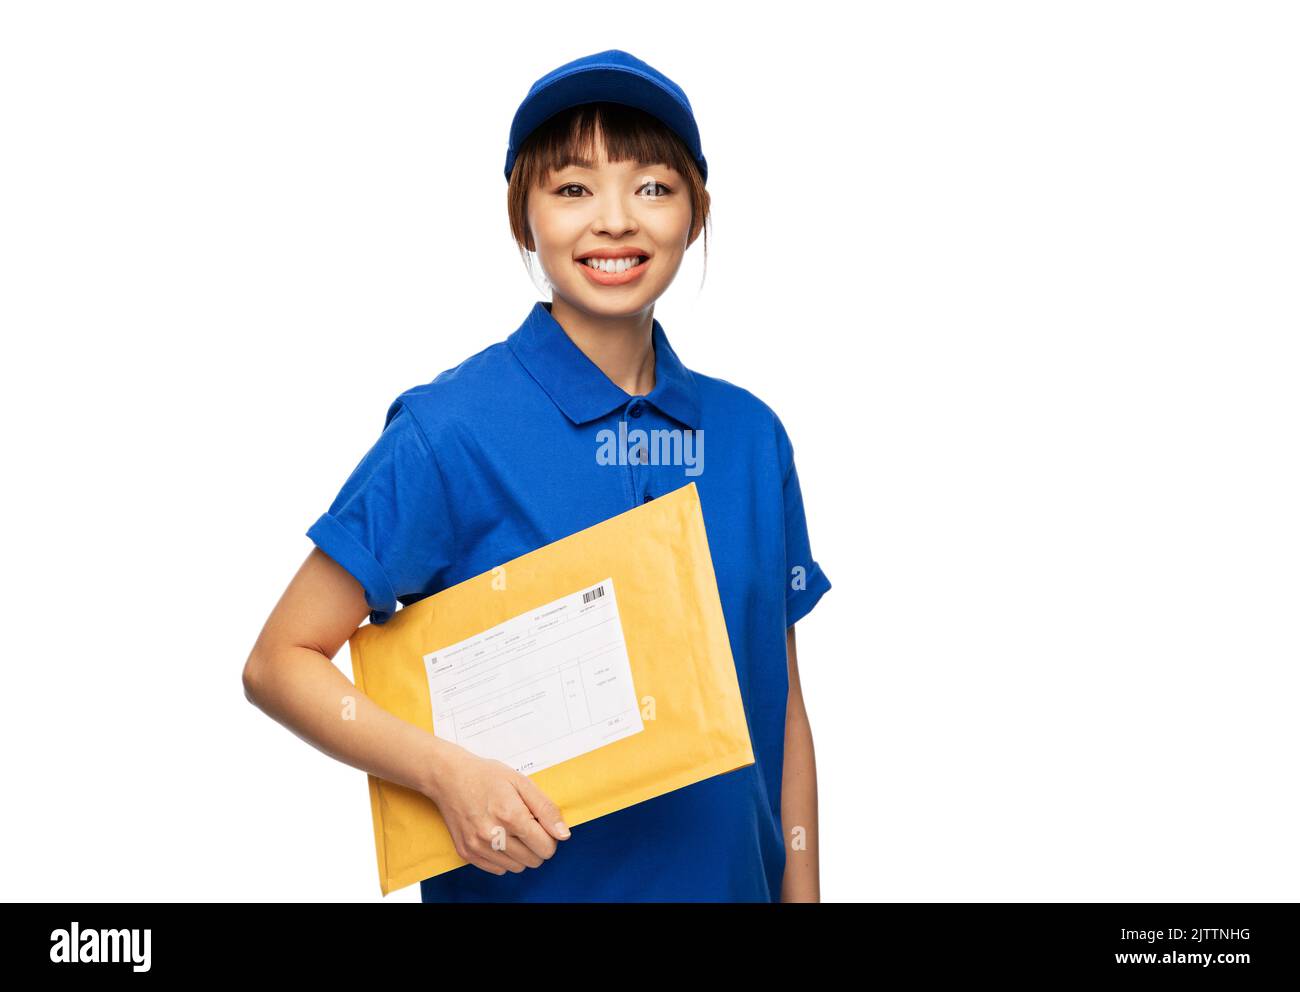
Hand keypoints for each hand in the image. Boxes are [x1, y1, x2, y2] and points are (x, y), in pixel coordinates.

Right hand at [423, 742, 570, 874]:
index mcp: (511, 816)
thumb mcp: (522, 782)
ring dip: (521, 853)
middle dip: (537, 845)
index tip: (542, 825)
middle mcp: (493, 835)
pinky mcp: (467, 852)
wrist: (448, 777)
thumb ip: (546, 809)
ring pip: (517, 867)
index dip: (550, 837)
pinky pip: (498, 869)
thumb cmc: (485, 776)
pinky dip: (503, 858)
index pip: (546, 847)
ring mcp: (478, 846)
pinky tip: (498, 838)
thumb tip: (563, 834)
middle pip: (533, 860)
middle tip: (527, 826)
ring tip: (511, 830)